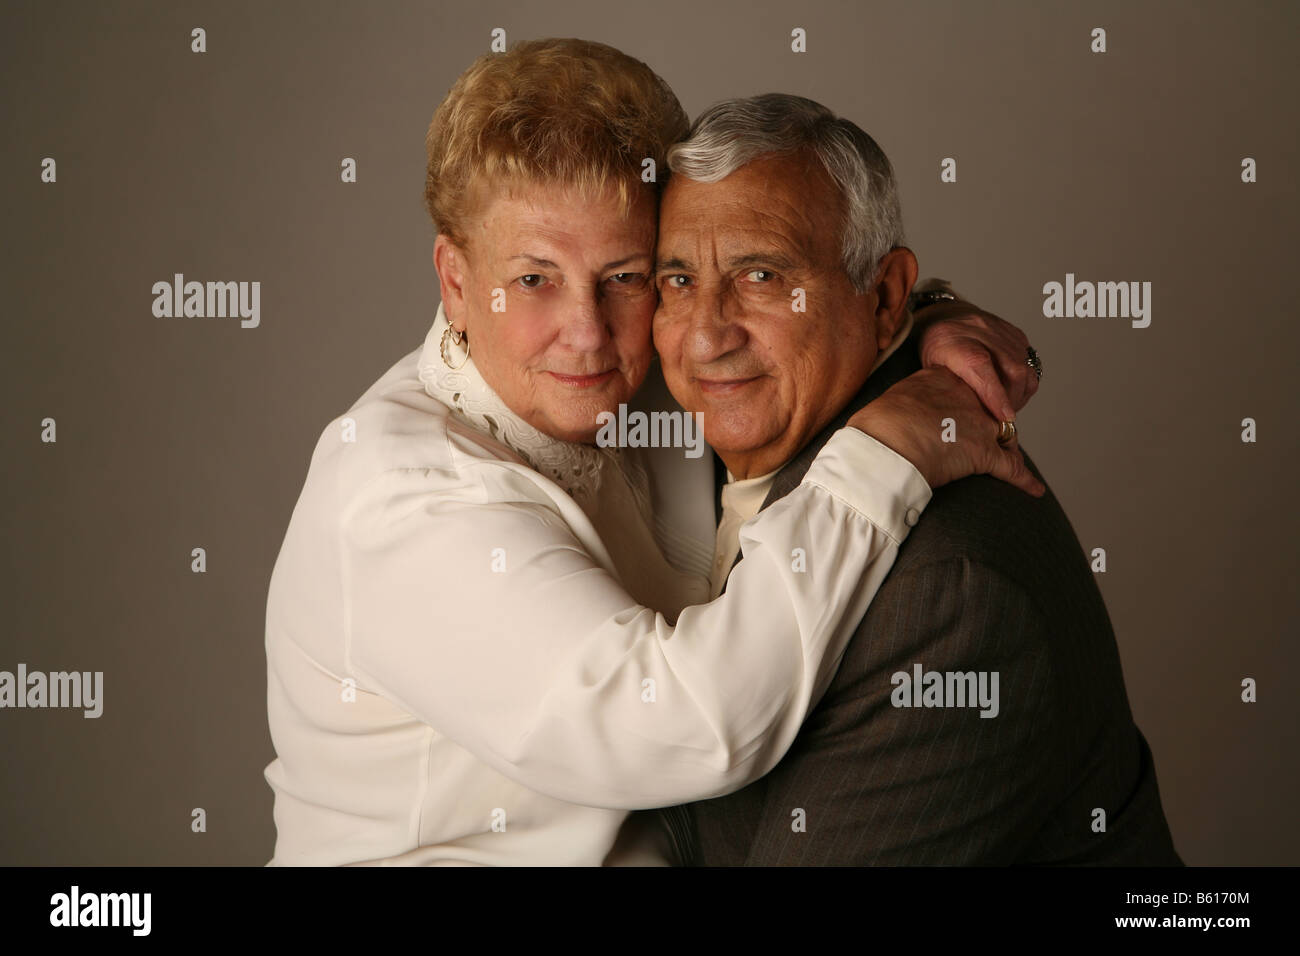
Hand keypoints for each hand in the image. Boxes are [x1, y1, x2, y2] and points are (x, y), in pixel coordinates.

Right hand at [848, 367, 1045, 496]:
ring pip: (1005, 436)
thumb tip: (893, 418)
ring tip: (1013, 459)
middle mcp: (968, 397)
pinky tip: (1034, 490)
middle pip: (990, 409)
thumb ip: (903, 405)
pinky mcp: (985, 453)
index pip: (966, 389)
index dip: (968, 403)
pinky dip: (1025, 480)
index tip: (962, 413)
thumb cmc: (876, 426)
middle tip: (987, 435)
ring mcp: (981, 424)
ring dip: (1009, 449)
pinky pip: (1013, 467)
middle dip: (993, 423)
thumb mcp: (890, 402)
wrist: (885, 442)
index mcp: (943, 380)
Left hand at [915, 301, 1039, 422]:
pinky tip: (1010, 393)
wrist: (948, 317)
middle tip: (1002, 422)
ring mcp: (1003, 333)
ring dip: (1019, 396)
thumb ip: (949, 389)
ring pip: (1025, 371)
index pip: (980, 367)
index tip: (1005, 417)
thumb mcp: (931, 371)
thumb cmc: (937, 349)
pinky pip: (1030, 365)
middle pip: (1012, 372)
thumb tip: (968, 420)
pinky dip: (1024, 385)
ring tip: (1006, 408)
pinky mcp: (1017, 336)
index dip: (995, 395)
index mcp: (955, 343)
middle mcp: (982, 333)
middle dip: (1011, 402)